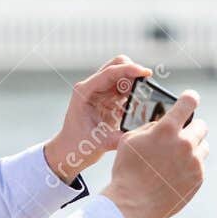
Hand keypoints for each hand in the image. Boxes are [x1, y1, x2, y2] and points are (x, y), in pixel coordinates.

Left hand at [44, 55, 151, 182]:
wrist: (68, 152)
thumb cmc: (76, 146)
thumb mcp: (98, 143)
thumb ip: (118, 138)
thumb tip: (138, 134)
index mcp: (85, 92)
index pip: (110, 73)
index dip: (129, 70)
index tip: (146, 72)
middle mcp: (92, 88)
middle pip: (117, 66)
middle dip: (133, 71)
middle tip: (147, 85)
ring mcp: (101, 92)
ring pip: (123, 76)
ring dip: (135, 83)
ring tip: (144, 99)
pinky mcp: (108, 100)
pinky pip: (125, 89)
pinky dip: (135, 94)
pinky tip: (138, 107)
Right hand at [100, 91, 206, 217]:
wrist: (131, 204)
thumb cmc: (127, 170)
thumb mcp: (131, 140)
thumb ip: (151, 127)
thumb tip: (163, 122)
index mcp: (167, 129)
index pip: (188, 102)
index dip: (190, 98)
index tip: (191, 99)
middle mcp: (185, 143)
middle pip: (201, 126)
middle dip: (191, 128)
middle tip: (181, 136)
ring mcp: (194, 162)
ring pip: (203, 146)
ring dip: (193, 148)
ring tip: (177, 158)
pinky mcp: (198, 178)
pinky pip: (200, 166)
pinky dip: (191, 167)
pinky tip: (175, 174)